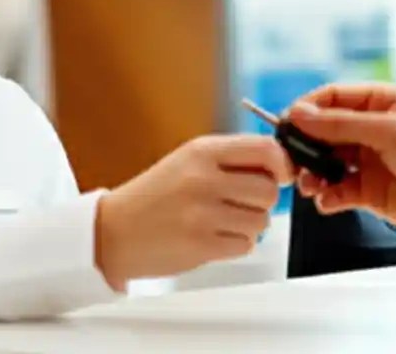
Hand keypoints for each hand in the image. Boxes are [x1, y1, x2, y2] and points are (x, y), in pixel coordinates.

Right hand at [95, 134, 293, 289]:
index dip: (282, 164)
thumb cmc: (155, 195)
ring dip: (250, 225)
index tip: (280, 174)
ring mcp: (203, 214)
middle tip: (243, 203)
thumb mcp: (188, 161)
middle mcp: (204, 179)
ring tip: (224, 222)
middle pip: (269, 190)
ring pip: (261, 221)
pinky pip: (245, 245)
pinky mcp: (201, 245)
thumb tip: (281, 167)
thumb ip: (231, 160)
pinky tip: (214, 237)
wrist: (114, 231)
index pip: (265, 149)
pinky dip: (237, 244)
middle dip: (264, 200)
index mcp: (202, 151)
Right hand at [289, 83, 395, 241]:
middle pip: (325, 132)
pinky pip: (340, 191)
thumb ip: (341, 125)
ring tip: (309, 184)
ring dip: (314, 173)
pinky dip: (329, 196)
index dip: (307, 109)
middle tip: (290, 159)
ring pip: (328, 163)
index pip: (332, 98)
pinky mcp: (373, 192)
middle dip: (306, 145)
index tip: (286, 123)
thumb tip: (301, 114)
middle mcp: (374, 130)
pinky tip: (327, 200)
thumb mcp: (390, 131)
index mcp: (382, 103)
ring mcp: (373, 162)